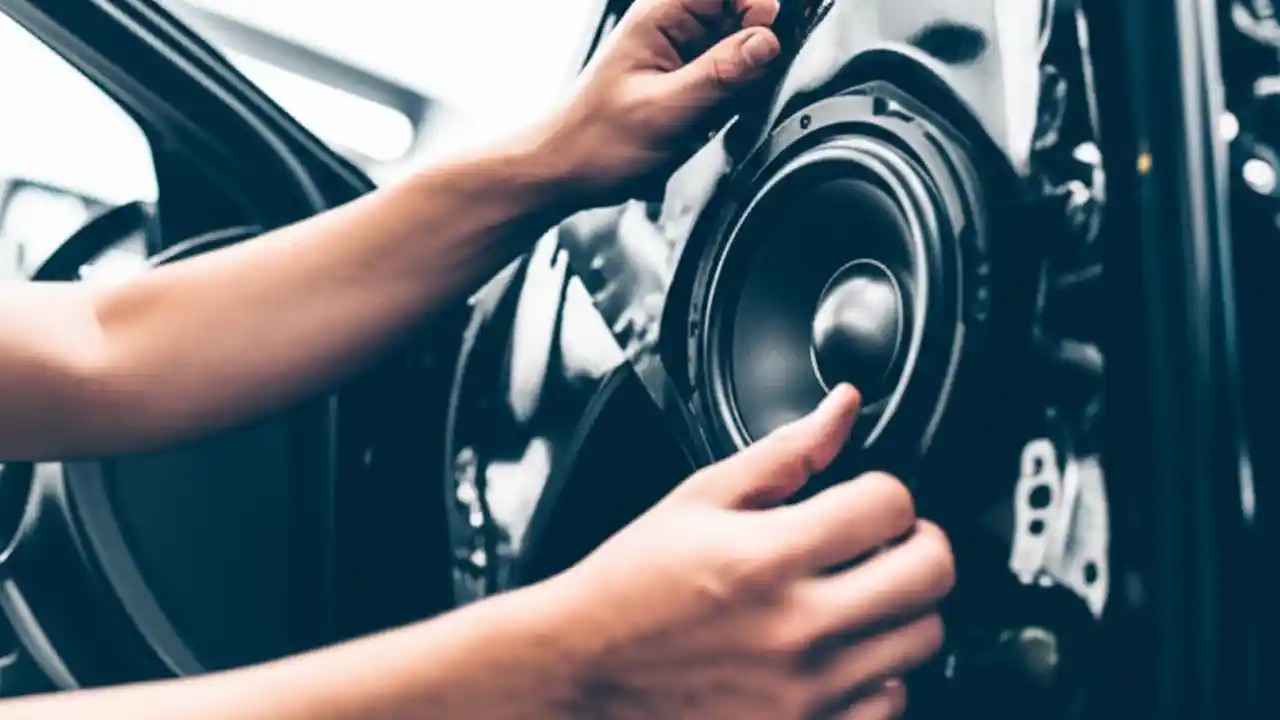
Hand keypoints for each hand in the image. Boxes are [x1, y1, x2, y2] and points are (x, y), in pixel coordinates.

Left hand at [541, 0, 782, 205]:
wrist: (569, 171)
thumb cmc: (596, 140)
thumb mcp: (666, 108)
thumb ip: (721, 73)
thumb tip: (768, 43)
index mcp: (660, 15)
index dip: (757, 10)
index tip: (763, 47)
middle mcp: (673, 27)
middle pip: (742, 14)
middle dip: (752, 49)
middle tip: (737, 87)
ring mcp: (683, 55)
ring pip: (740, 48)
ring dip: (742, 78)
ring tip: (714, 108)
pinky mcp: (690, 82)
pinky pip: (730, 77)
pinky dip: (733, 96)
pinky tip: (713, 117)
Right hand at [544, 385, 954, 718]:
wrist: (585, 670)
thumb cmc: (633, 585)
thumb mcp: (700, 498)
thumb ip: (785, 452)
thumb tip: (844, 407)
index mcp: (767, 556)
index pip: (891, 505)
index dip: (884, 491)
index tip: (863, 499)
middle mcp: (796, 629)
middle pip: (932, 573)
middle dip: (917, 542)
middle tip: (884, 540)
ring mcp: (807, 691)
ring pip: (923, 637)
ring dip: (902, 605)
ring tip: (860, 592)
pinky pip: (895, 697)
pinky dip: (881, 669)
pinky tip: (842, 646)